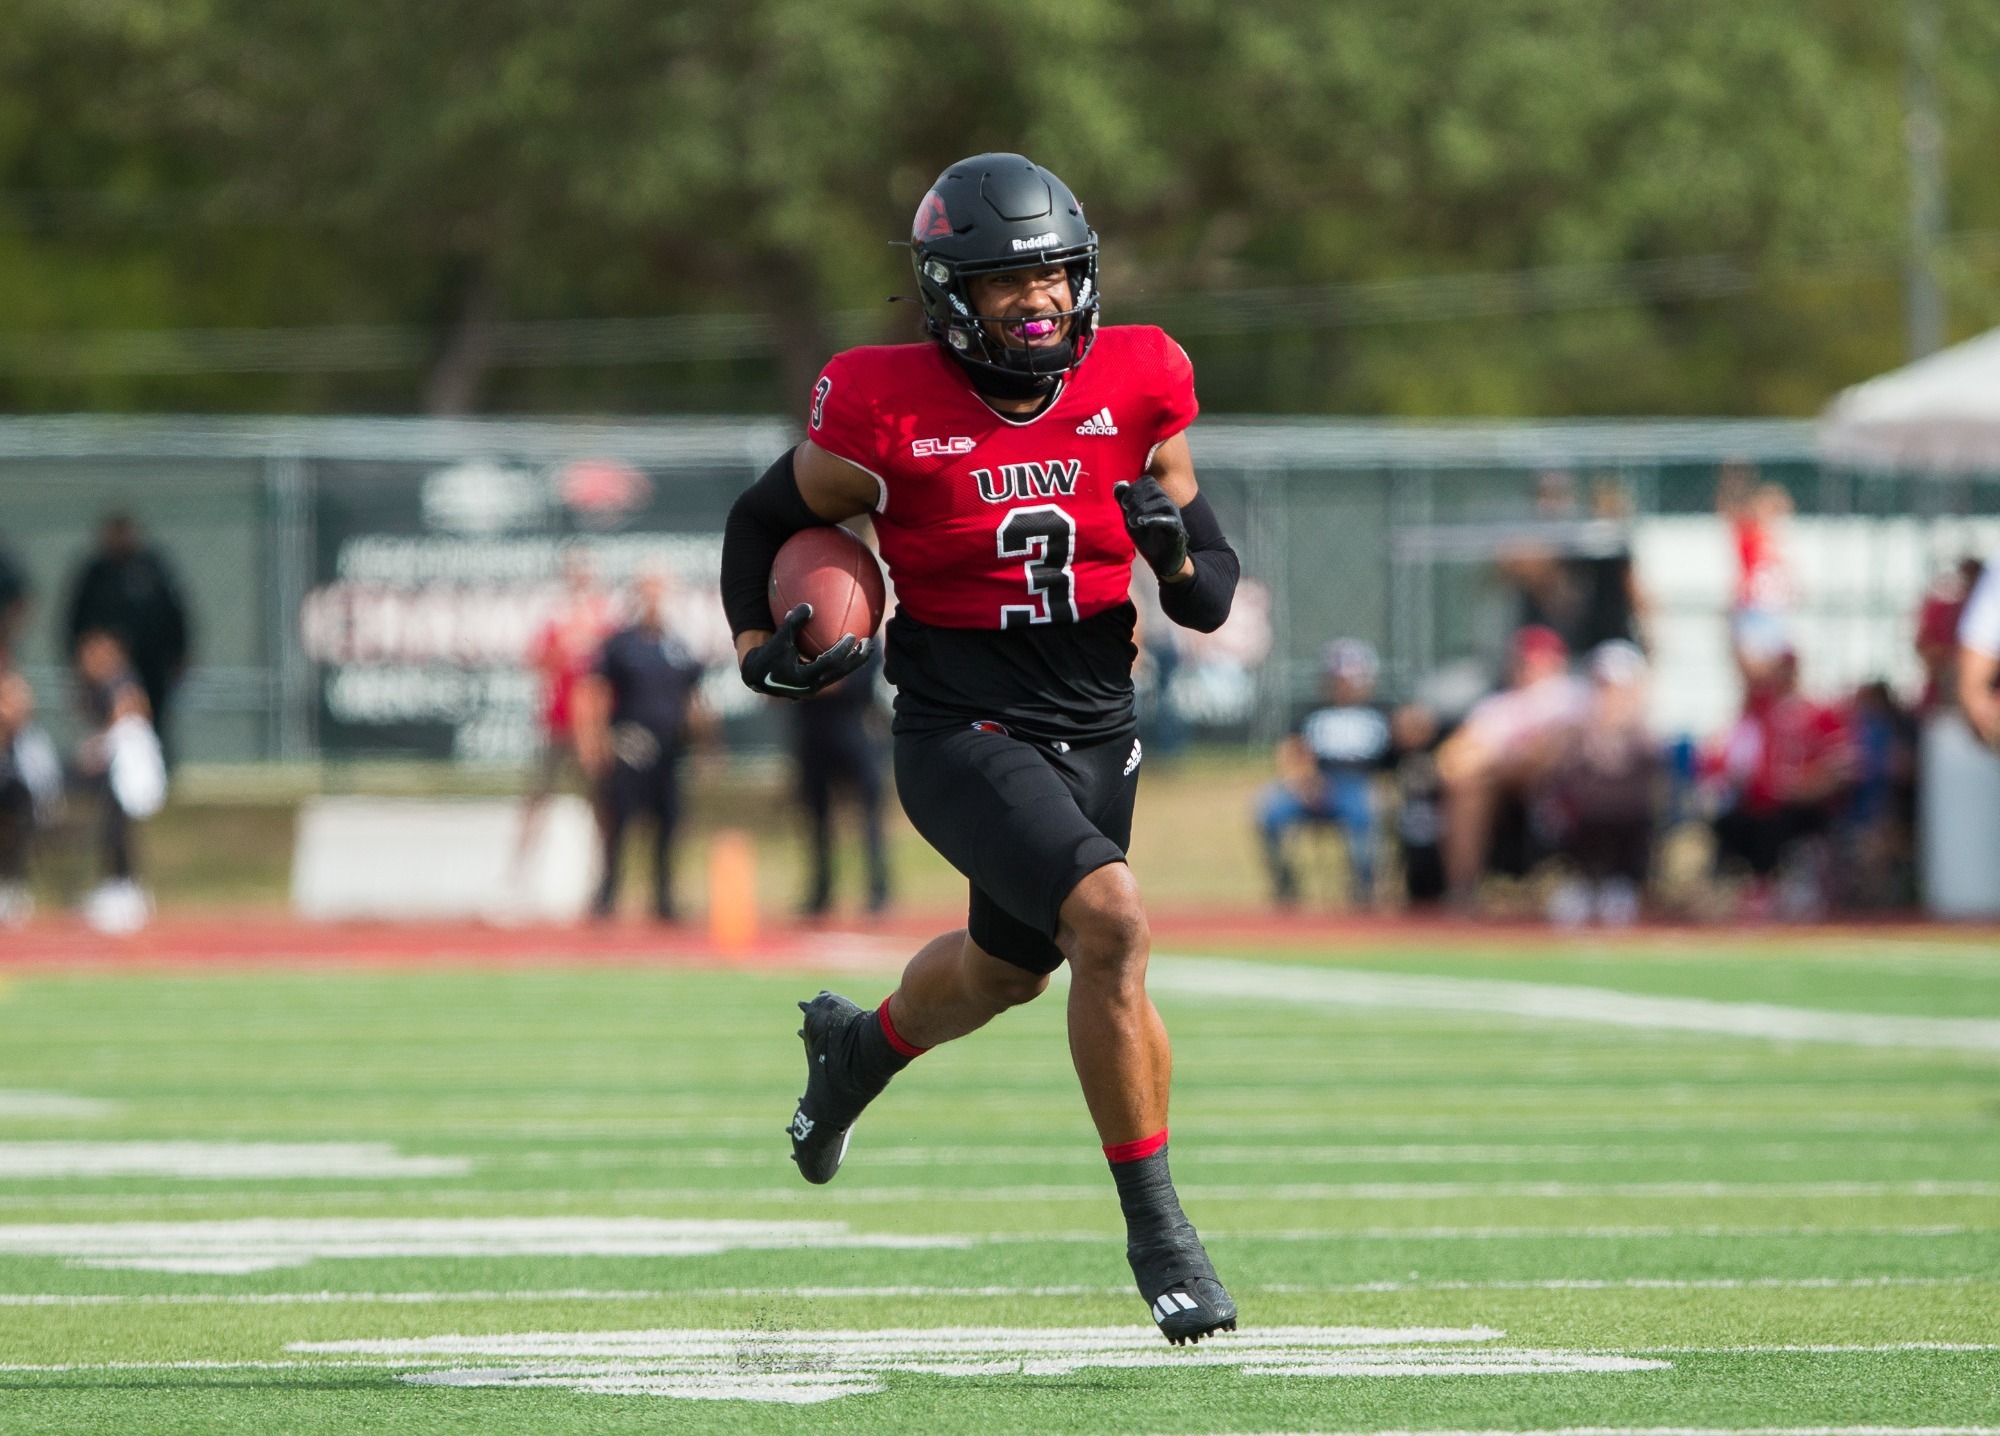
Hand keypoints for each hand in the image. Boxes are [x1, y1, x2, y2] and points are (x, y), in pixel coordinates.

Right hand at [739, 604, 872, 699]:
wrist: (757, 677)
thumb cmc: (767, 656)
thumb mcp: (778, 639)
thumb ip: (792, 623)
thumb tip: (808, 606)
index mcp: (804, 677)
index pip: (830, 663)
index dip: (842, 650)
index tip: (853, 635)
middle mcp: (812, 686)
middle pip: (842, 672)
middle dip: (857, 658)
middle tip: (869, 643)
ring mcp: (815, 688)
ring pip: (840, 674)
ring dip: (854, 661)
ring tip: (867, 647)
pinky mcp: (816, 685)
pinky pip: (834, 672)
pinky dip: (844, 661)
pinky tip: (852, 649)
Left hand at [1114, 477, 1189, 581]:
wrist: (1161, 560)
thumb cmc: (1147, 538)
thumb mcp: (1130, 519)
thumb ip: (1124, 502)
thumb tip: (1119, 483)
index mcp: (1156, 498)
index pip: (1148, 480)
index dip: (1133, 488)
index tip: (1123, 504)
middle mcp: (1167, 503)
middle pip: (1154, 488)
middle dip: (1136, 498)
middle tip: (1127, 512)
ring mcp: (1174, 516)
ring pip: (1163, 501)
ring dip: (1142, 509)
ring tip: (1132, 522)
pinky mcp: (1177, 530)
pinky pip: (1170, 519)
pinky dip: (1154, 519)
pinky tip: (1142, 523)